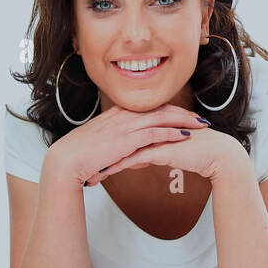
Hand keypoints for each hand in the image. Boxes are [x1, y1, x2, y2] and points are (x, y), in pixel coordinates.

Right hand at [48, 103, 211, 186]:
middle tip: (200, 119)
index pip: (148, 107)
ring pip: (161, 117)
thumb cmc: (79, 156)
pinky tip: (185, 136)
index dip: (168, 110)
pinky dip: (171, 133)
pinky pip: (155, 132)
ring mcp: (125, 126)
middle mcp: (122, 116)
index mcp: (115, 114)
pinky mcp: (127, 139)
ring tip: (200, 126)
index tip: (183, 115)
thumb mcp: (100, 144)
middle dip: (182, 113)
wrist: (67, 160)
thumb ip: (119, 145)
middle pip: (159, 108)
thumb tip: (134, 153)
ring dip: (184, 121)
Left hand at [82, 125, 244, 186]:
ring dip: (104, 164)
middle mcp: (149, 128)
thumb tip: (139, 160)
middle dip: (99, 157)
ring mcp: (153, 137)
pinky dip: (117, 167)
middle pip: (116, 142)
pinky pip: (133, 158)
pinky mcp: (158, 148)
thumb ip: (151, 153)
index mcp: (149, 126)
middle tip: (83, 168)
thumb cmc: (195, 153)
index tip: (90, 160)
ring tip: (89, 177)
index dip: (104, 149)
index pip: (121, 136)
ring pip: (121, 150)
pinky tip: (105, 175)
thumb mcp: (167, 152)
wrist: (218, 155)